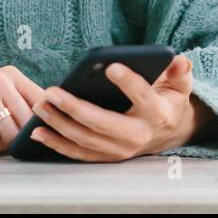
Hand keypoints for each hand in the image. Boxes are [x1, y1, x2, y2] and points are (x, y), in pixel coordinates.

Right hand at [0, 65, 46, 154]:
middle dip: (7, 140)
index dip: (33, 128)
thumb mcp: (2, 110)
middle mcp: (1, 77)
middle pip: (26, 126)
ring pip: (9, 135)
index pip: (42, 107)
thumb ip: (25, 113)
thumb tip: (56, 125)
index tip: (12, 129)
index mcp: (12, 76)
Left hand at [28, 54, 200, 161]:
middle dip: (75, 108)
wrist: (168, 131)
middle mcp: (138, 136)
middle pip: (103, 123)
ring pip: (85, 139)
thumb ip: (180, 71)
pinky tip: (38, 130)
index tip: (111, 66)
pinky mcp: (106, 157)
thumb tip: (179, 60)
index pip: (143, 97)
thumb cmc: (167, 99)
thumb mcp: (179, 83)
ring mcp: (121, 150)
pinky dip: (57, 144)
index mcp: (157, 113)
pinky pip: (78, 152)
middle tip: (52, 92)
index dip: (128, 82)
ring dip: (59, 124)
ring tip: (40, 105)